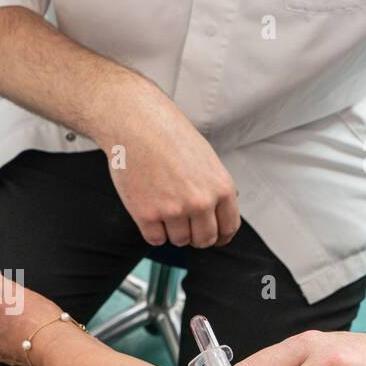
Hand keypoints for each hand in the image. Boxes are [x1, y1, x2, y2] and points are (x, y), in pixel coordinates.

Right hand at [97, 77, 240, 248]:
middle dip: (195, 235)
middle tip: (184, 223)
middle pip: (204, 240)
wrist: (137, 124)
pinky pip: (154, 239)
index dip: (220, 236)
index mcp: (220, 187)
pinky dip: (152, 230)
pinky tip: (149, 209)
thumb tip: (217, 214)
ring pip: (178, 240)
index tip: (214, 238)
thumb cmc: (168, 135)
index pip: (228, 227)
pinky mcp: (147, 215)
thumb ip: (214, 189)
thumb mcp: (206, 159)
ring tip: (162, 204)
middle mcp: (200, 202)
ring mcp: (173, 210)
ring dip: (171, 230)